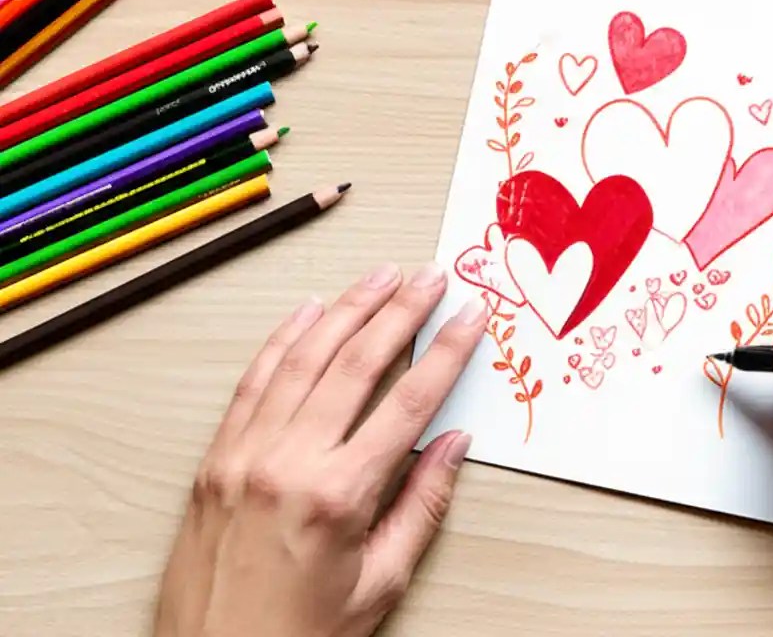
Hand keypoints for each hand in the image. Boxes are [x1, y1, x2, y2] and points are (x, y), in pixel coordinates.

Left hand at [155, 262, 486, 636]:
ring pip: (302, 360)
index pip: (408, 402)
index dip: (446, 353)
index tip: (470, 317)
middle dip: (400, 311)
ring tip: (380, 276)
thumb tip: (453, 446)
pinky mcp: (214, 461)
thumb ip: (421, 507)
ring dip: (346, 310)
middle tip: (431, 277)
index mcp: (337, 496)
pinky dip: (282, 340)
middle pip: (356, 364)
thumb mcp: (379, 583)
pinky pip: (253, 383)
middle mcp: (286, 463)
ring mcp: (243, 456)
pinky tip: (308, 313)